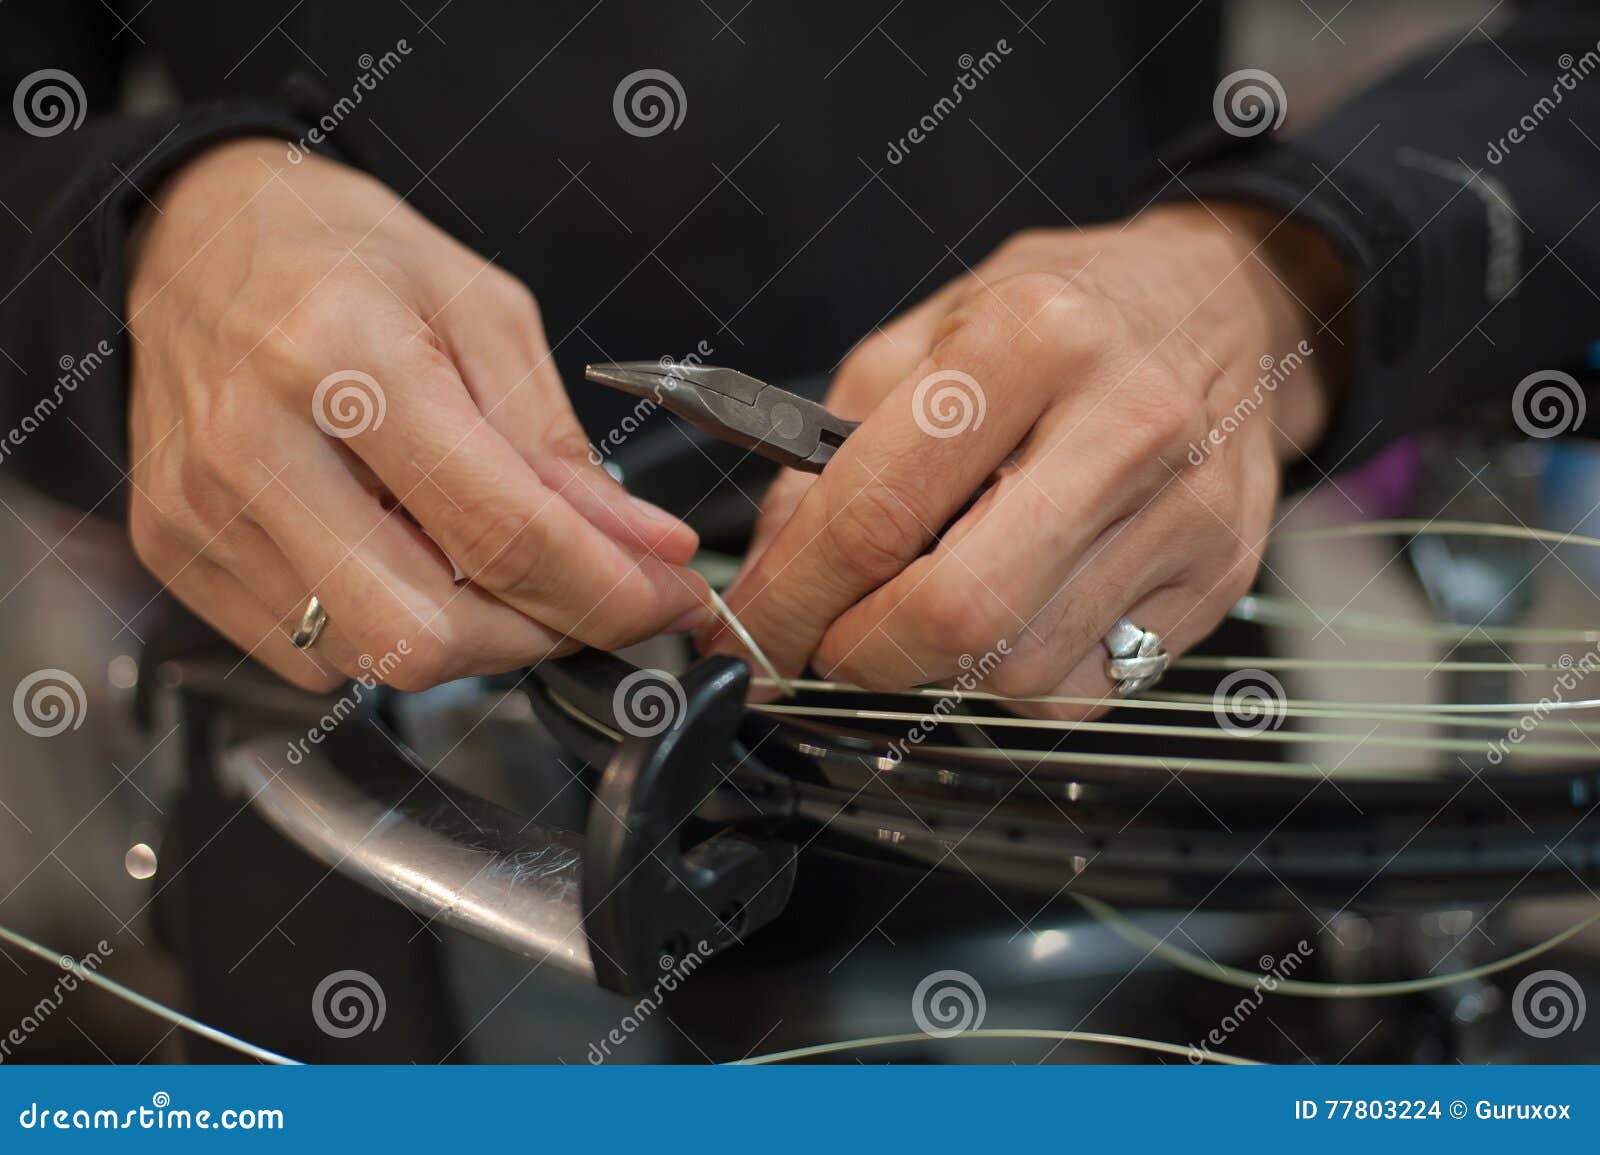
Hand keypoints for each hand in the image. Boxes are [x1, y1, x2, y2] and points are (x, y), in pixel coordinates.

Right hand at [127, 139, 708, 691]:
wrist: (188, 236)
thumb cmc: (340, 255)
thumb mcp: (480, 310)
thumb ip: (559, 444)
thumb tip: (643, 548)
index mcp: (344, 359)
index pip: (503, 533)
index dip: (609, 590)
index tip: (667, 598)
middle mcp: (256, 446)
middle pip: (430, 633)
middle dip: (537, 634)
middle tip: (581, 590)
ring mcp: (202, 510)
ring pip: (373, 659)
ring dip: (467, 636)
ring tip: (479, 552)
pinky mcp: (176, 551)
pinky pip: (312, 655)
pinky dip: (387, 626)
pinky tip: (398, 553)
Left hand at [702, 204, 1346, 714]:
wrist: (1225, 305)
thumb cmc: (1065, 316)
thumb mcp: (929, 334)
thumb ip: (834, 449)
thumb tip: (770, 575)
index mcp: (1030, 341)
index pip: (878, 511)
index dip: (790, 598)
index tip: (745, 636)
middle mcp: (1123, 425)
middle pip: (958, 613)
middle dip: (862, 653)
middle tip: (830, 642)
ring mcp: (1186, 510)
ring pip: (1019, 669)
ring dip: (940, 666)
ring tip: (931, 602)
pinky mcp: (1218, 577)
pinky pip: (1086, 688)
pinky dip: (1020, 677)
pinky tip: (1019, 609)